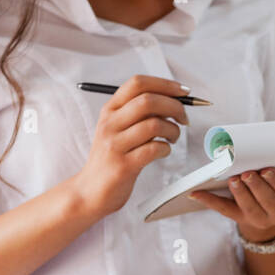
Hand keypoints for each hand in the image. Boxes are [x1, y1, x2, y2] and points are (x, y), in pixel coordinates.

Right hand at [74, 75, 189, 218]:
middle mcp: (110, 123)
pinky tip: (163, 152)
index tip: (183, 92)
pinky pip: (153, 149)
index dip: (165, 84)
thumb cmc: (111, 159)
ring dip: (173, 130)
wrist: (89, 191)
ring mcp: (115, 144)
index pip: (137, 83)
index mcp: (110, 110)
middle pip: (148, 101)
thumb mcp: (117, 130)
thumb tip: (172, 101)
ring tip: (172, 138)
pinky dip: (166, 149)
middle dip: (175, 107)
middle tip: (184, 118)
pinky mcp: (123, 165)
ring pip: (154, 124)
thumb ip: (138, 114)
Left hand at [189, 168, 274, 242]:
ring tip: (233, 180)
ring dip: (240, 194)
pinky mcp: (242, 219)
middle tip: (247, 173)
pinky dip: (209, 201)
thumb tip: (261, 133)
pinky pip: (225, 210)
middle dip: (257, 187)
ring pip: (249, 208)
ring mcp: (261, 219)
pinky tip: (195, 194)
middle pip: (268, 201)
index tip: (267, 170)